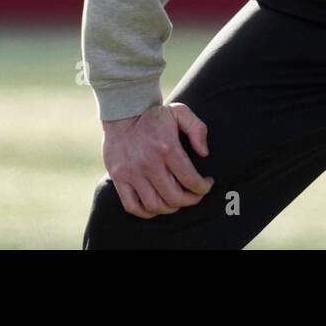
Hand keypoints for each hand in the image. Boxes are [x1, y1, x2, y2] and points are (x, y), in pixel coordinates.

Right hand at [102, 101, 214, 218]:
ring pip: (155, 205)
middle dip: (191, 200)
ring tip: (178, 200)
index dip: (203, 187)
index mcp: (167, 147)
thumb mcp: (180, 112)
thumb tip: (204, 153)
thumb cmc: (155, 116)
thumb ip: (197, 129)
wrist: (122, 114)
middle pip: (174, 197)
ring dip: (171, 208)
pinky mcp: (118, 178)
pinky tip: (157, 206)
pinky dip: (147, 212)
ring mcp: (131, 172)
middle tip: (196, 195)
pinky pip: (132, 206)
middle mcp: (148, 163)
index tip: (207, 184)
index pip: (190, 179)